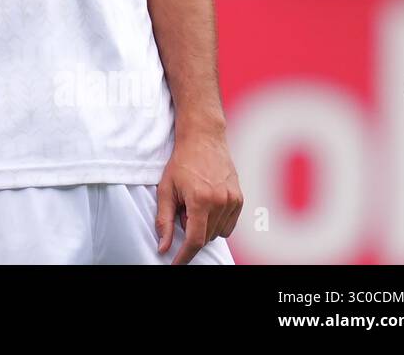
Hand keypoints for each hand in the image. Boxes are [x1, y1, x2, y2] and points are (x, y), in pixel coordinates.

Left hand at [156, 126, 243, 263]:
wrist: (203, 139)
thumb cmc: (181, 163)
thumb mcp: (166, 190)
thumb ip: (164, 221)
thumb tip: (163, 247)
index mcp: (201, 200)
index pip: (194, 240)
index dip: (184, 256)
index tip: (175, 264)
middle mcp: (220, 202)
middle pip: (205, 237)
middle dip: (191, 232)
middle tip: (183, 209)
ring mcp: (233, 200)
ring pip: (217, 233)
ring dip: (204, 227)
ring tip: (195, 203)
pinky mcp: (240, 199)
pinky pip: (228, 225)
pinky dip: (216, 222)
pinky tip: (207, 204)